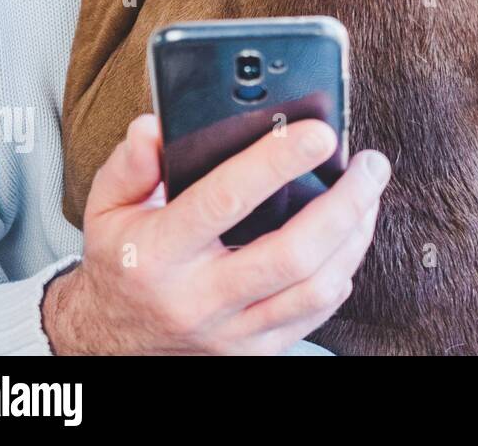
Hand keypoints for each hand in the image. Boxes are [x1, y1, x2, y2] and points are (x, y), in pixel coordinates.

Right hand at [41, 113, 389, 354]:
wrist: (110, 344)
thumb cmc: (122, 264)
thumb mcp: (107, 209)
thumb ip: (130, 164)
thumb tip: (155, 127)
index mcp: (159, 254)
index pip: (225, 200)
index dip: (277, 162)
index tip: (320, 133)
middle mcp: (198, 298)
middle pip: (292, 252)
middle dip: (344, 202)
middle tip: (370, 164)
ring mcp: (231, 332)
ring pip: (316, 287)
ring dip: (355, 236)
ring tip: (369, 194)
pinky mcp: (256, 351)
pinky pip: (316, 312)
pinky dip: (344, 270)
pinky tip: (350, 236)